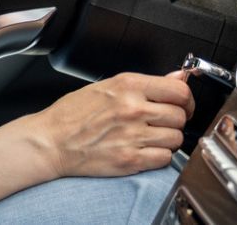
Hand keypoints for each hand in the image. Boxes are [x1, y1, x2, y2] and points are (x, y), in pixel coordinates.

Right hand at [31, 71, 194, 178]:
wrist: (50, 141)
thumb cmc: (72, 114)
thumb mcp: (106, 87)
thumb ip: (144, 84)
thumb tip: (177, 77)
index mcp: (127, 86)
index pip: (179, 90)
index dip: (186, 100)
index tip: (182, 105)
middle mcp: (132, 109)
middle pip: (180, 116)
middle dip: (173, 121)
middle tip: (159, 122)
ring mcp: (132, 136)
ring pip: (175, 139)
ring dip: (166, 139)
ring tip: (147, 137)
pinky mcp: (131, 159)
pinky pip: (165, 159)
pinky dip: (158, 156)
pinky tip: (142, 150)